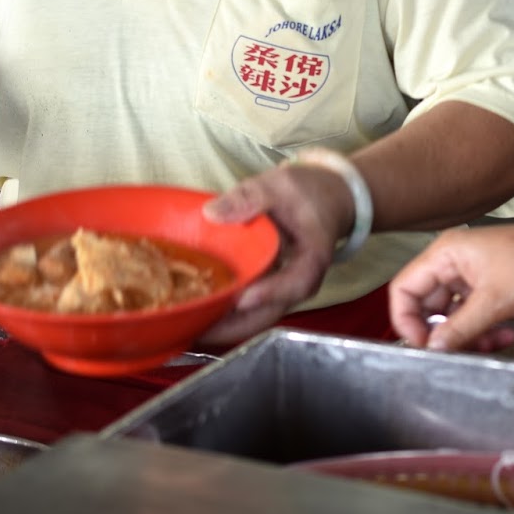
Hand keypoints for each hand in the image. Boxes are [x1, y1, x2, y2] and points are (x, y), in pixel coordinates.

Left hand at [197, 163, 354, 345]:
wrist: (326, 197)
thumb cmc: (306, 191)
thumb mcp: (279, 185)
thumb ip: (249, 196)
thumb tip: (212, 213)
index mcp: (312, 256)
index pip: (296, 282)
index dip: (270, 294)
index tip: (241, 299)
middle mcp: (299, 281)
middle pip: (270, 313)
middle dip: (233, 326)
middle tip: (194, 329)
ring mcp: (283, 289)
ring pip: (256, 318)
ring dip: (225, 326)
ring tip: (188, 328)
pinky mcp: (269, 288)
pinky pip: (248, 310)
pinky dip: (224, 315)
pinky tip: (197, 313)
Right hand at [388, 218, 513, 351]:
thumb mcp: (496, 301)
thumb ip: (460, 327)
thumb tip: (433, 348)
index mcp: (446, 254)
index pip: (404, 288)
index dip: (407, 320)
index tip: (423, 346)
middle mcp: (455, 262)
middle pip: (428, 306)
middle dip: (444, 333)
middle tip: (458, 353)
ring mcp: (474, 276)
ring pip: (454, 316)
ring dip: (469, 335)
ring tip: (491, 343)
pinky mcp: (492, 288)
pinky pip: (475, 316)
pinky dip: (486, 330)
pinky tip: (506, 335)